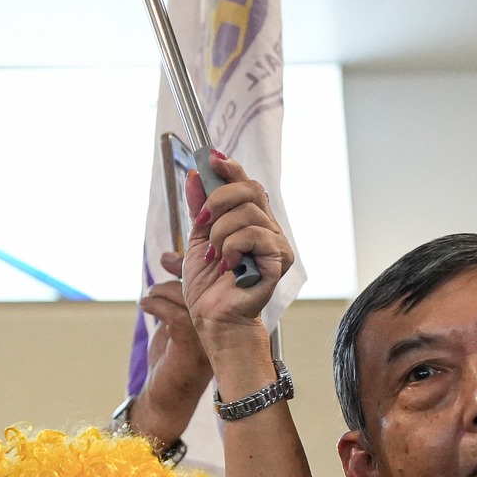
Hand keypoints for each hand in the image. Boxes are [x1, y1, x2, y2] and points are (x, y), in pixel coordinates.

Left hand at [125, 272, 209, 451]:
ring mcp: (208, 337)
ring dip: (161, 291)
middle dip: (180, 272)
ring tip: (149, 296)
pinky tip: (145, 306)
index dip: (197, 264)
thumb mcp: (176, 316)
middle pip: (203, 286)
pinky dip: (154, 305)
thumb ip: (176, 289)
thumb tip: (167, 256)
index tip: (174, 257)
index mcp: (225, 318)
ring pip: (186, 298)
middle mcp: (222, 327)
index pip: (218, 280)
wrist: (167, 397)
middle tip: (164, 264)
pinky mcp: (190, 346)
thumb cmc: (173, 356)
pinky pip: (173, 314)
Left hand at [181, 154, 293, 337]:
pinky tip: (229, 265)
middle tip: (202, 224)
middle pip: (249, 189)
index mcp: (249, 222)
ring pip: (246, 213)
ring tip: (217, 256)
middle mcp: (267, 227)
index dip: (231, 168)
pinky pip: (252, 234)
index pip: (246, 184)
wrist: (212, 318)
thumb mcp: (197, 241)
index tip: (211, 158)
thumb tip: (197, 175)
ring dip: (220, 233)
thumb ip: (200, 210)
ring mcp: (275, 241)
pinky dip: (231, 248)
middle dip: (217, 201)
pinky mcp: (280, 257)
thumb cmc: (209, 286)